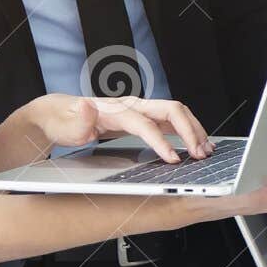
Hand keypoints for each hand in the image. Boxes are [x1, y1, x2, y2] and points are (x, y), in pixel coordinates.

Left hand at [24, 94, 212, 162]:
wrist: (61, 113)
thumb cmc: (64, 121)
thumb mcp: (66, 125)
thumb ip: (78, 119)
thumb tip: (86, 105)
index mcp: (117, 110)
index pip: (146, 124)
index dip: (161, 142)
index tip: (174, 160)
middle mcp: (133, 105)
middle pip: (171, 110)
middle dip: (190, 131)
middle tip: (200, 154)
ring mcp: (140, 110)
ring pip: (176, 113)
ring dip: (194, 130)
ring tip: (206, 150)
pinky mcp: (144, 117)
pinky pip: (172, 120)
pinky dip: (188, 131)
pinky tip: (196, 144)